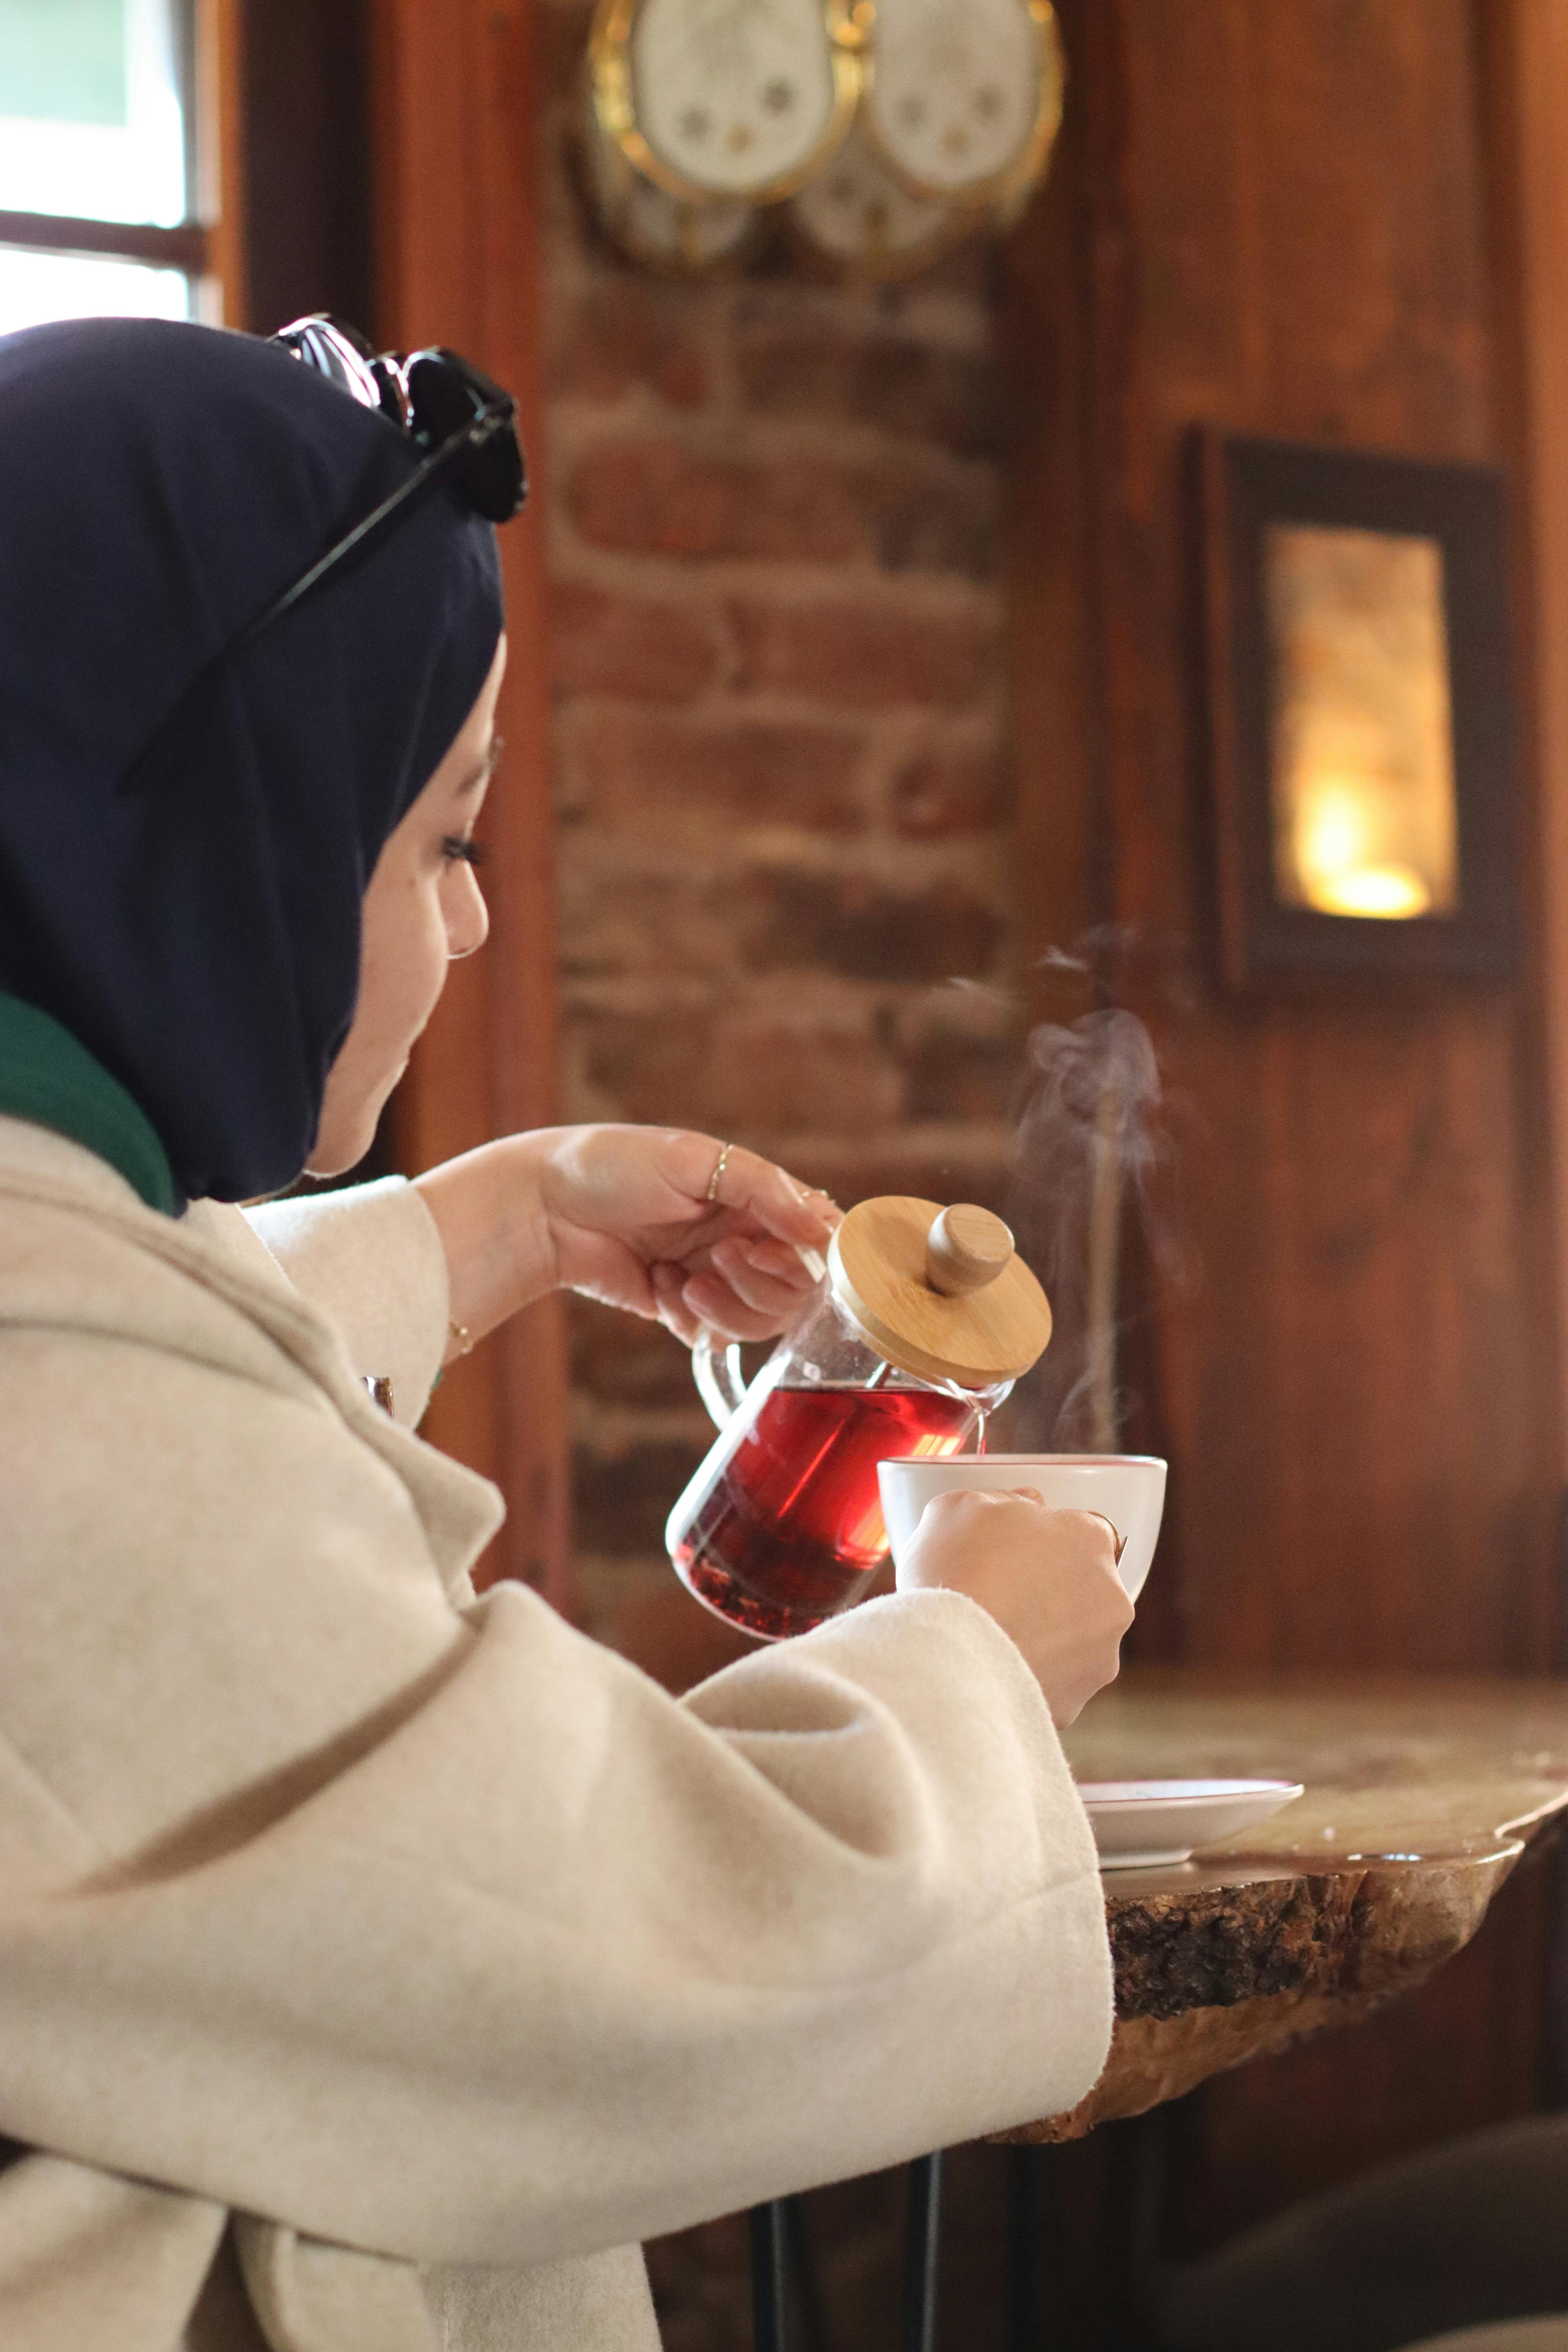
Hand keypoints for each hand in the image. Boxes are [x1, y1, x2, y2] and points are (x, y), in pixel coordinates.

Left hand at [414, 1126, 838, 1357]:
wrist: (541, 1208)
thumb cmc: (613, 1165)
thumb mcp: (693, 1159)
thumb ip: (765, 1190)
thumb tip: (828, 1226)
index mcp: (755, 1195)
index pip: (816, 1241)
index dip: (803, 1258)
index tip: (765, 1251)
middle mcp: (744, 1237)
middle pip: (793, 1292)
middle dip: (757, 1284)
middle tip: (715, 1259)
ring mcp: (715, 1276)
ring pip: (758, 1322)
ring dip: (724, 1307)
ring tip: (679, 1281)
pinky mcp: (683, 1308)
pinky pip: (713, 1336)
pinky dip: (687, 1318)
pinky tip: (655, 1287)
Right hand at [895, 1491, 1132, 1726]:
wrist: (948, 1659)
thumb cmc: (957, 1571)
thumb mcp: (962, 1506)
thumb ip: (1002, 1499)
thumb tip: (1023, 1506)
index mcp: (1089, 1540)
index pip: (1087, 1532)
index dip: (1051, 1539)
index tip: (1019, 1550)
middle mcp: (1110, 1599)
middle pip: (1083, 1589)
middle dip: (1049, 1590)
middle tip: (998, 1595)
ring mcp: (1098, 1657)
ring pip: (1072, 1642)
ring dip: (1042, 1638)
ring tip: (990, 1638)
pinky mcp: (1074, 1704)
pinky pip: (1053, 1685)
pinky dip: (1029, 1679)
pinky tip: (990, 1671)